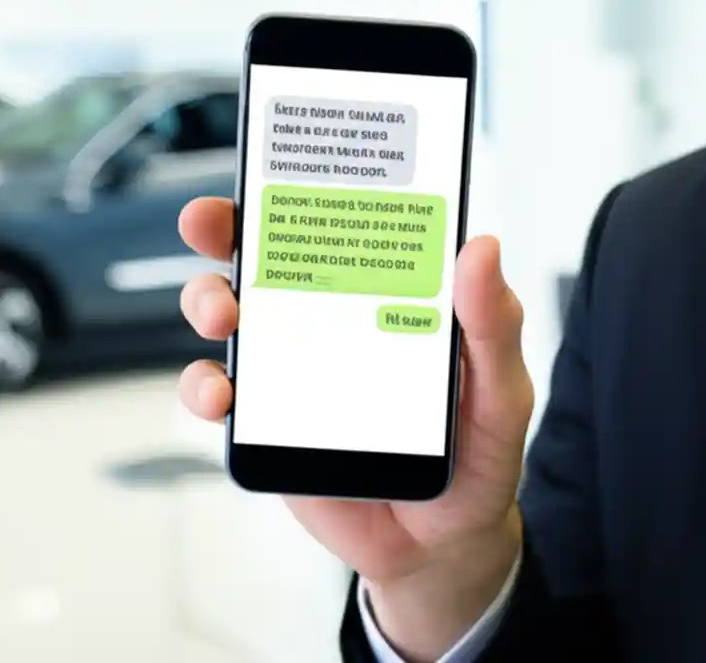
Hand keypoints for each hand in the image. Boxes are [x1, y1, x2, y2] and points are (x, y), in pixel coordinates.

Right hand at [178, 197, 532, 659]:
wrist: (445, 546)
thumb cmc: (478, 457)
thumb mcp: (502, 392)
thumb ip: (493, 327)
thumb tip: (482, 248)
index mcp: (385, 296)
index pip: (341, 224)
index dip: (304, 185)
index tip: (279, 158)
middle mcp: (329, 321)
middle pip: (264, 256)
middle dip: (224, 227)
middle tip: (214, 222)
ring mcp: (292, 371)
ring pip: (228, 316)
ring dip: (206, 300)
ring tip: (223, 314)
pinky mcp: (267, 426)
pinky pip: (220, 396)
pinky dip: (204, 386)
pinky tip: (222, 394)